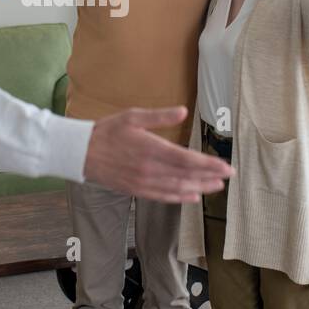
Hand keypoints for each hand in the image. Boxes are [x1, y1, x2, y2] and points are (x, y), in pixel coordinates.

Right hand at [84, 107, 232, 202]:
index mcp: (151, 148)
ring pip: (177, 188)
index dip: (208, 165)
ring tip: (216, 187)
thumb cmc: (107, 131)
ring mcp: (143, 182)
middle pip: (186, 176)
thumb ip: (159, 116)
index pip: (187, 159)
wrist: (80, 153)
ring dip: (199, 188)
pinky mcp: (136, 190)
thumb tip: (184, 111)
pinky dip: (179, 198)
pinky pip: (162, 197)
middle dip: (210, 177)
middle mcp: (149, 169)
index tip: (225, 166)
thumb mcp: (133, 116)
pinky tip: (192, 197)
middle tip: (228, 176)